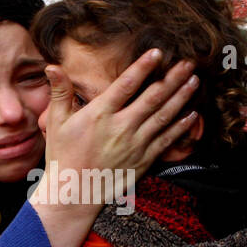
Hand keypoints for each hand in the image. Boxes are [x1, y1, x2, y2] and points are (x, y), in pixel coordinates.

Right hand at [31, 49, 199, 209]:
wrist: (74, 194)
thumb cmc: (64, 157)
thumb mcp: (57, 122)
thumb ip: (60, 92)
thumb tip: (52, 66)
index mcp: (99, 114)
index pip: (126, 84)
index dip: (143, 66)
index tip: (157, 52)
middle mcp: (121, 127)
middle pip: (152, 97)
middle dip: (172, 78)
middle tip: (188, 63)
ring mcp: (135, 145)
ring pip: (164, 116)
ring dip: (181, 97)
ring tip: (194, 81)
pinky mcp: (143, 160)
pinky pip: (166, 140)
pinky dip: (181, 127)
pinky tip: (192, 114)